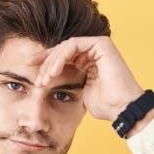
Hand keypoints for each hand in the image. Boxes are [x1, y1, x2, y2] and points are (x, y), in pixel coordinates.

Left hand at [28, 36, 145, 121]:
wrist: (122, 109)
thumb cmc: (107, 106)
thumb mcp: (81, 93)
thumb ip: (70, 83)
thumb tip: (52, 83)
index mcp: (89, 61)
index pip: (62, 57)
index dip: (45, 64)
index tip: (31, 74)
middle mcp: (93, 51)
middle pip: (61, 50)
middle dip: (45, 64)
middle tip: (36, 80)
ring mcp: (98, 45)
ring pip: (65, 47)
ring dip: (52, 62)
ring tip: (45, 79)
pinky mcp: (101, 44)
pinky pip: (74, 45)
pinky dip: (61, 57)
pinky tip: (54, 72)